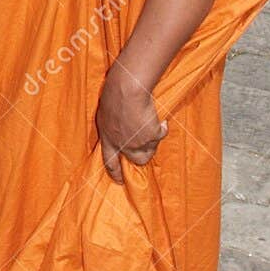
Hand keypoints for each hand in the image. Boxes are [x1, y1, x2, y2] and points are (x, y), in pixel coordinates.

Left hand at [95, 63, 167, 182]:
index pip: (109, 162)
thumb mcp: (106, 112)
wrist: (127, 89)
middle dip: (144, 155)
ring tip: (152, 123)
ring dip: (154, 139)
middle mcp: (122, 144)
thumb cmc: (114, 93)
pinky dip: (163, 127)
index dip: (115, 173)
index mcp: (107, 138)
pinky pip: (161, 134)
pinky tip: (161, 119)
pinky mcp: (151, 136)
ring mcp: (137, 142)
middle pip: (137, 160)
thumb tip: (121, 128)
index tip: (120, 181)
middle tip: (149, 144)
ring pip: (151, 150)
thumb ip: (112, 125)